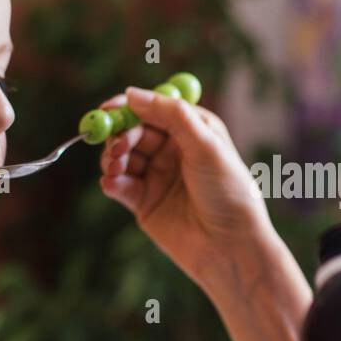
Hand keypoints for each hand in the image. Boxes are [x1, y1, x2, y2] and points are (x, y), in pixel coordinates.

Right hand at [98, 87, 277, 290]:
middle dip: (121, 134)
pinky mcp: (144, 203)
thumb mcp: (206, 145)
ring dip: (113, 156)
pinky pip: (119, 184)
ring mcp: (157, 176)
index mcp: (193, 130)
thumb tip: (131, 93)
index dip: (129, 106)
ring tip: (117, 165)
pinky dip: (111, 179)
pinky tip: (111, 181)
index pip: (154, 108)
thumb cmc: (229, 192)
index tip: (108, 108)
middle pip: (133, 130)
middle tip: (118, 145)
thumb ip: (171, 115)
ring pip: (122, 156)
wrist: (232, 247)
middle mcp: (173, 150)